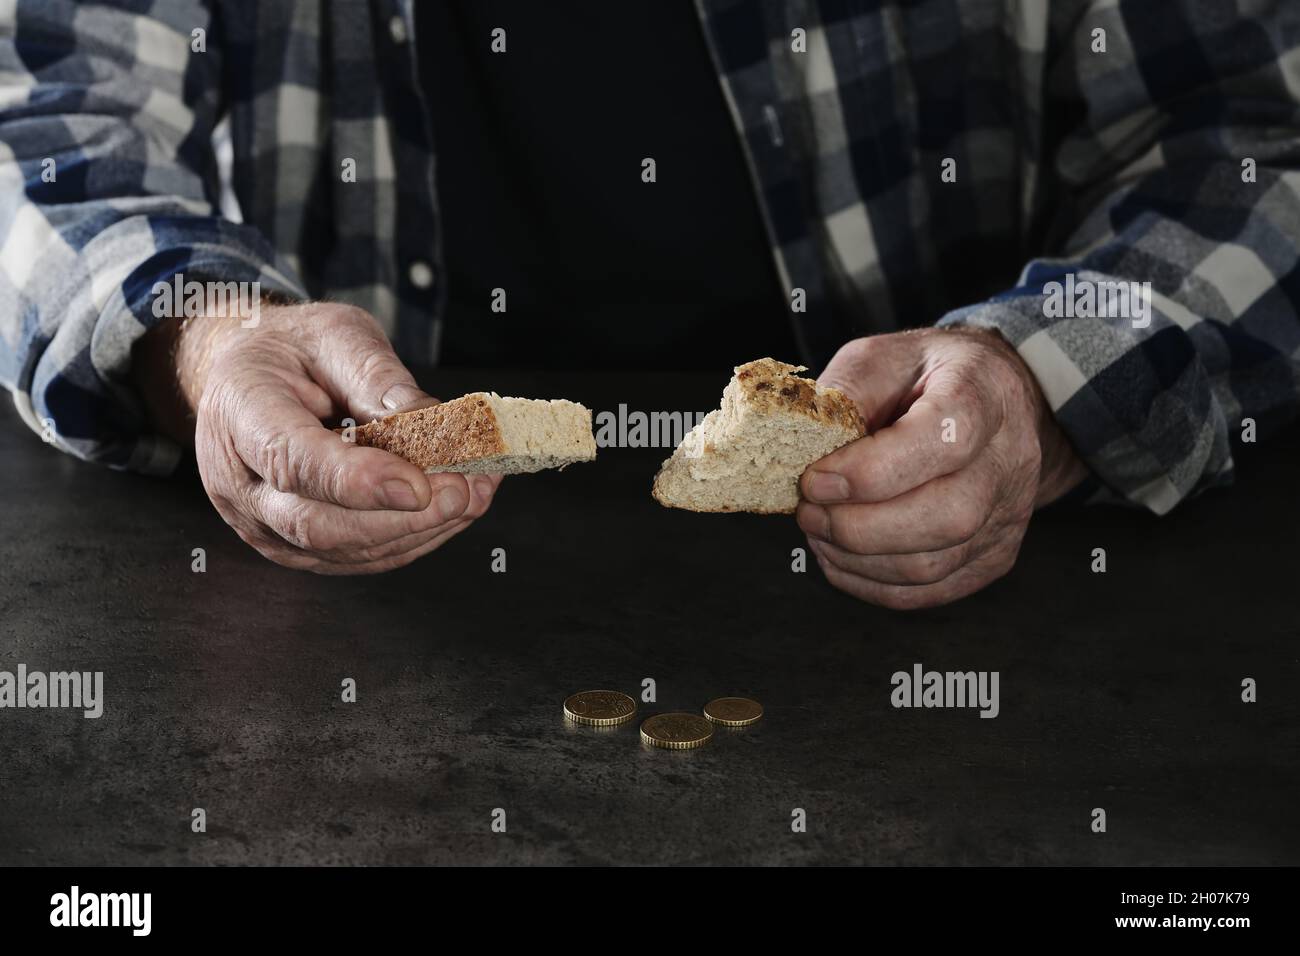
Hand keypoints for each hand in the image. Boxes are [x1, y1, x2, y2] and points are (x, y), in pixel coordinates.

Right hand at [133, 301, 498, 572]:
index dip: (356, 481)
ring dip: (418, 531)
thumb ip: (378, 377)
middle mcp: (240, 483)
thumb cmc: (292, 349)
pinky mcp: (293, 547)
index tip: (418, 485)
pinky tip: (453, 510)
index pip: (292, 460)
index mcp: (240, 413)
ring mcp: (262, 524)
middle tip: (464, 491)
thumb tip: (433, 420)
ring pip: (342, 550)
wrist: (246, 376)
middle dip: (400, 517)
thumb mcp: (336, 334)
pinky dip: (412, 538)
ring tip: (474, 494)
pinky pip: (355, 557)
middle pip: (317, 523)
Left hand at [797, 327, 1087, 608]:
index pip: (942, 442)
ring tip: (819, 532)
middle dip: (857, 527)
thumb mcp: (882, 358)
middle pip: (945, 517)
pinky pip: (931, 591)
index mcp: (983, 396)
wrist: (998, 403)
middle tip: (808, 512)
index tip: (814, 480)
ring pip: (933, 564)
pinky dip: (873, 585)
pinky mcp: (993, 555)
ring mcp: (1007, 515)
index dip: (870, 472)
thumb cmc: (928, 379)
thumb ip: (845, 393)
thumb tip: (806, 447)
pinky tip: (841, 558)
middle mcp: (1008, 461)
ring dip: (858, 560)